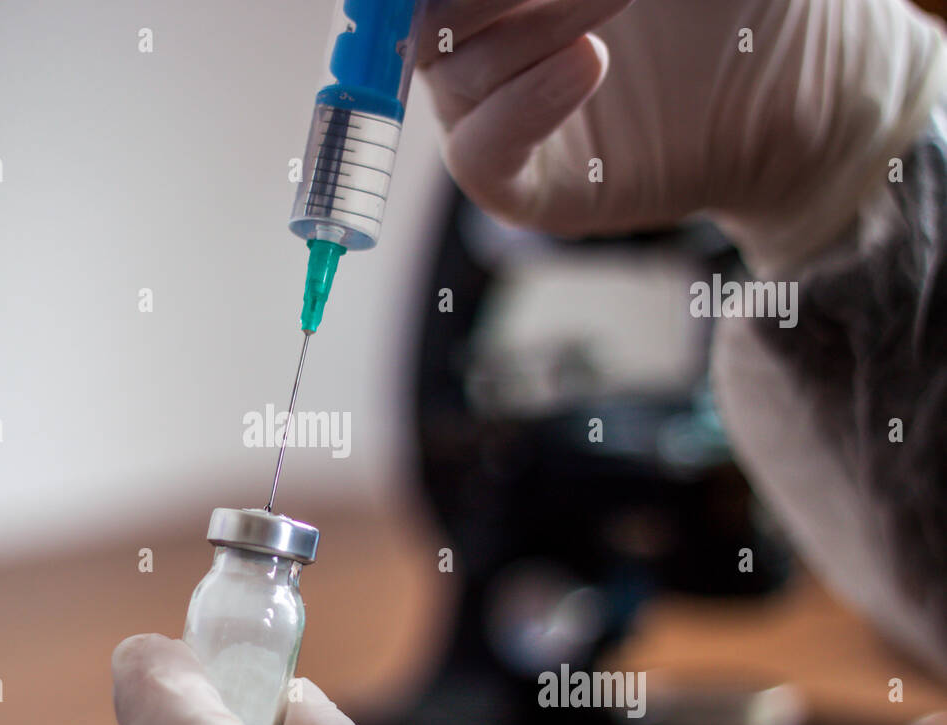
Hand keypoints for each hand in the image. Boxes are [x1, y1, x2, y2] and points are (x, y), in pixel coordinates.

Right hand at [417, 0, 946, 272]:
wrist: (810, 96)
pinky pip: (481, 156)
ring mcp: (498, 120)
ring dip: (532, 21)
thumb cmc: (745, 4)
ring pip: (456, 75)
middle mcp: (484, 49)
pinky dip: (521, 106)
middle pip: (430, 19)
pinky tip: (590, 62)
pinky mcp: (526, 190)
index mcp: (504, 2)